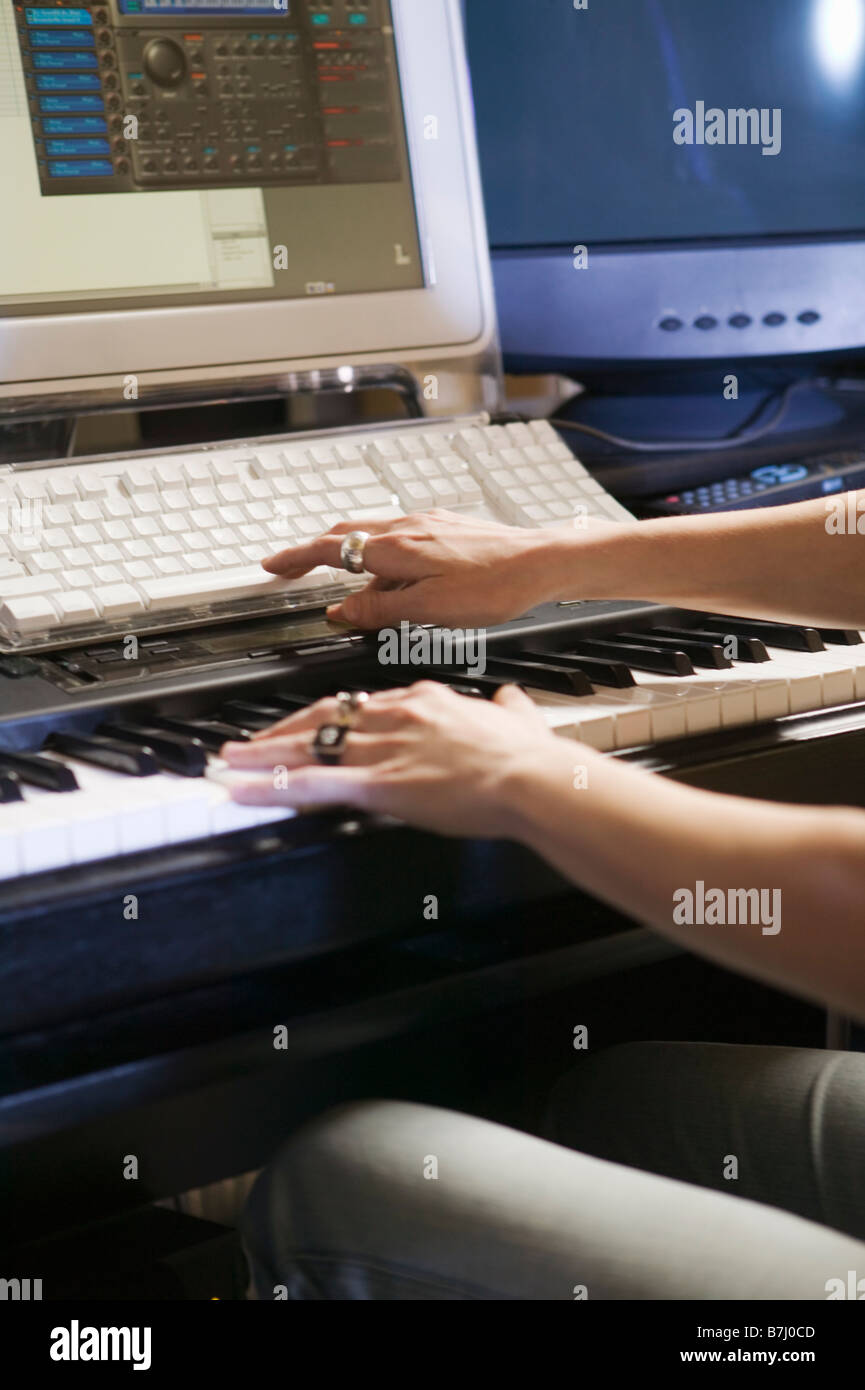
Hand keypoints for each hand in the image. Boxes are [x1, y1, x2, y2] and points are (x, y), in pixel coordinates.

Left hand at [219, 682, 572, 838]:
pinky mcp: (378, 784)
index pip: (365, 702)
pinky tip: (245, 792)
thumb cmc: (529, 757)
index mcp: (425, 701)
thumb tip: (511, 701)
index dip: (333, 715)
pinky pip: (312, 785)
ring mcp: (383, 749)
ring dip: (263, 755)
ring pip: (309, 746)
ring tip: (229, 762)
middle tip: (253, 739)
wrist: (531, 778)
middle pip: (324, 717)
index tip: (314, 723)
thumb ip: (509, 709)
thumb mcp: (519, 720)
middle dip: (283, 729)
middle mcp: (396, 717)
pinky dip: (272, 789)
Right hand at [263, 509, 614, 628]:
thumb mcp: (428, 610)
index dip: (296, 558)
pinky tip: (395, 575)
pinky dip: (381, 555)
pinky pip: (400, 539)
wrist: (542, 563)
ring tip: (346, 584)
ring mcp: (428, 523)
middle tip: (292, 569)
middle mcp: (408, 528)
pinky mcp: (447, 527)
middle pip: (346, 535)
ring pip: (374, 536)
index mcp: (396, 548)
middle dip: (314, 552)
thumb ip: (380, 610)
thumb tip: (341, 612)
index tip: (271, 566)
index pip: (330, 550)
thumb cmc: (494, 586)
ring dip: (351, 557)